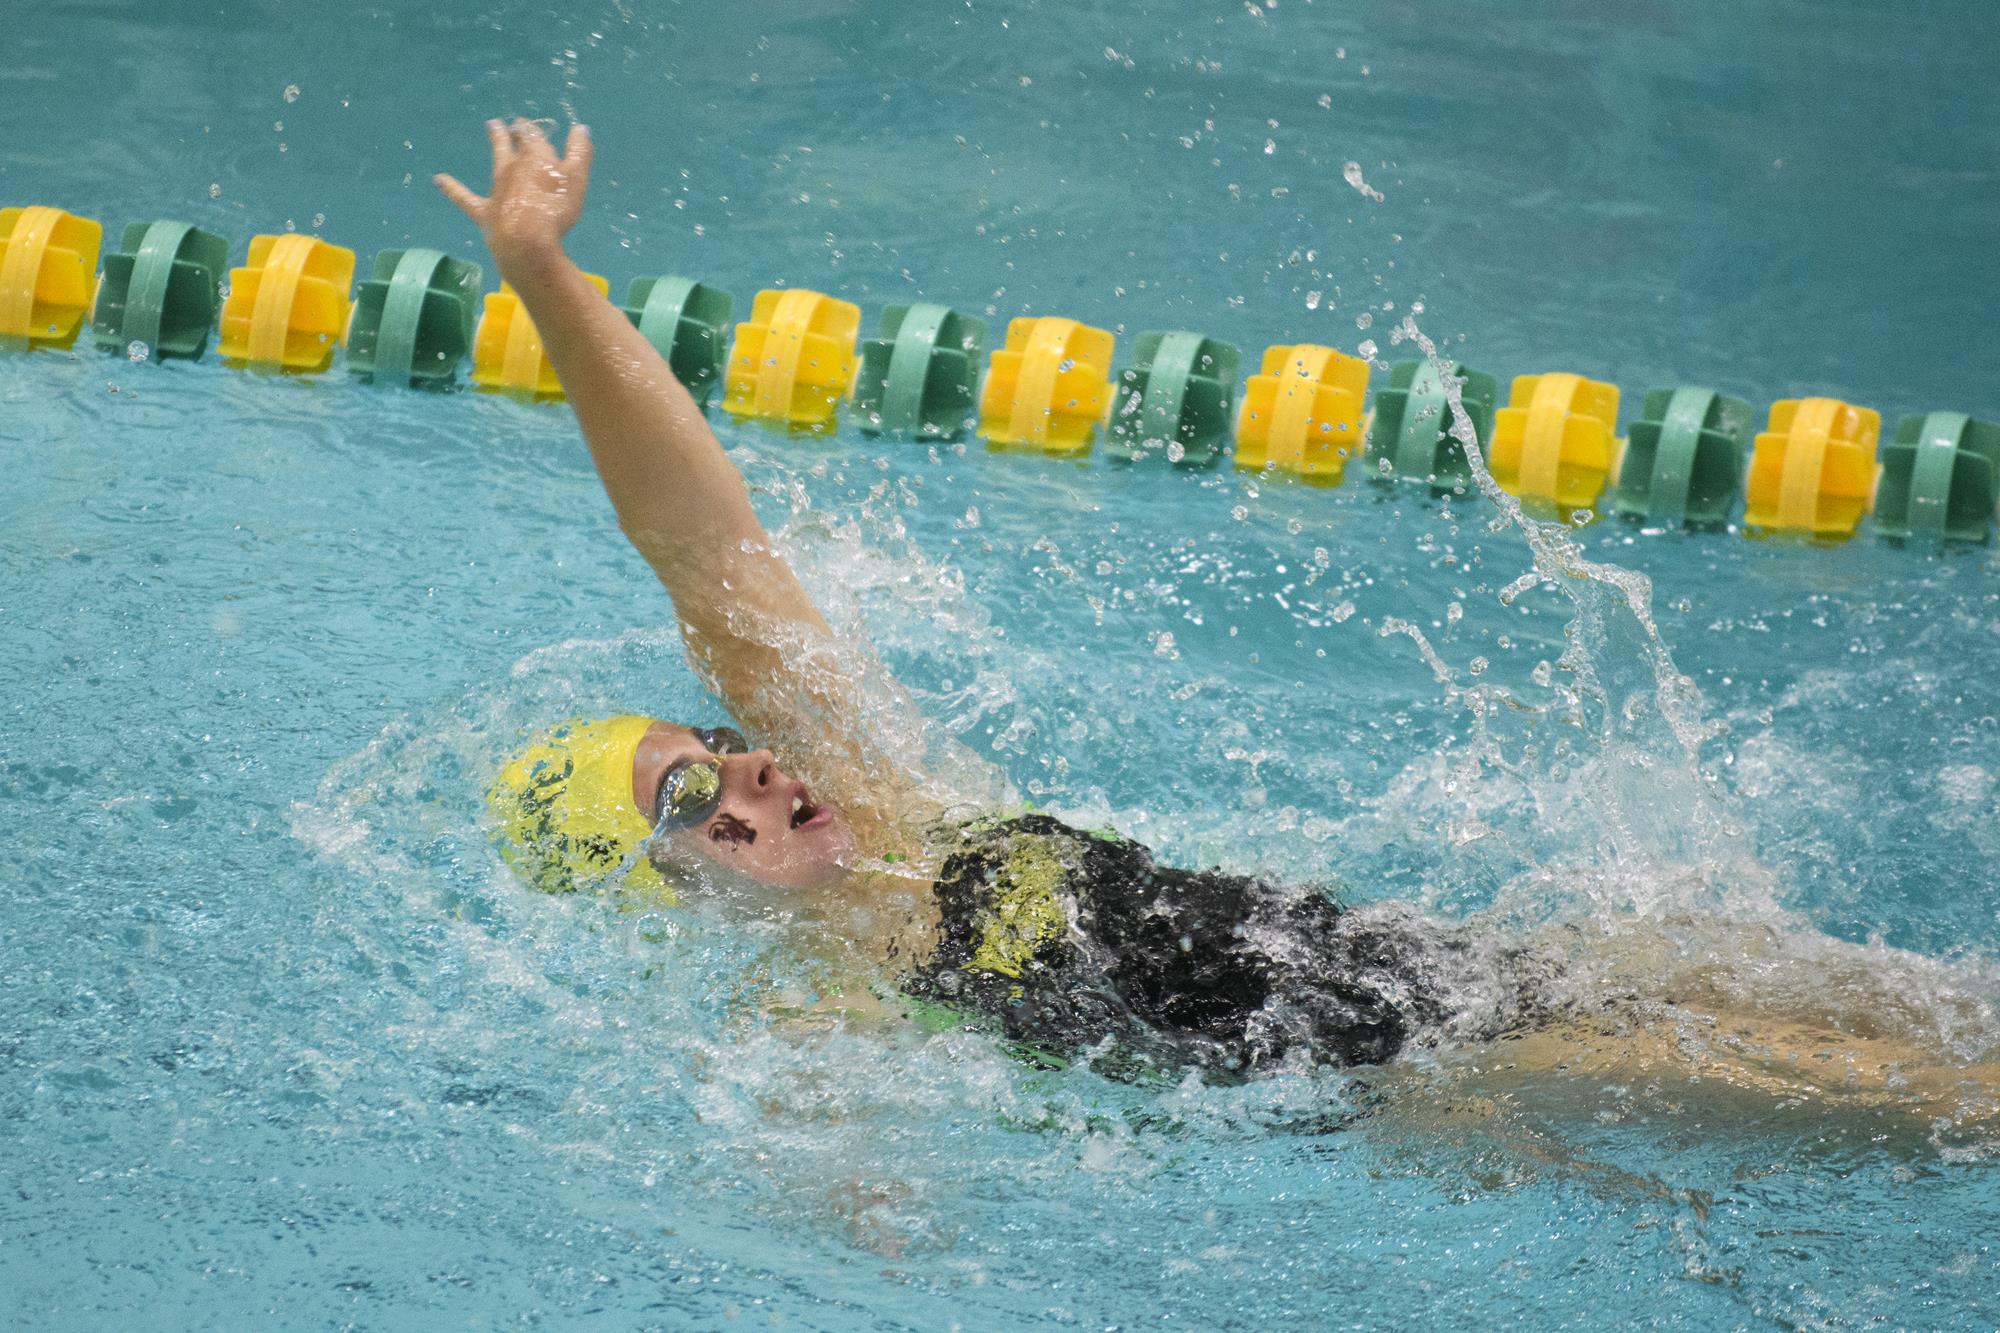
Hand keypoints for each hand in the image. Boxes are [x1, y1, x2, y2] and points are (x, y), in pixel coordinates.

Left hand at [435, 117, 593, 275]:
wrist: (526, 242)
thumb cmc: (555, 211)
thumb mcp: (577, 180)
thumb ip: (580, 152)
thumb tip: (580, 128)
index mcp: (536, 157)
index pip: (534, 136)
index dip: (532, 129)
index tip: (528, 124)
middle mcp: (513, 167)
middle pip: (514, 144)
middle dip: (514, 132)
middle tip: (511, 125)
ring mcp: (497, 188)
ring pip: (496, 161)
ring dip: (496, 142)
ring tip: (491, 127)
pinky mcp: (484, 210)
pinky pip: (464, 197)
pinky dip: (451, 188)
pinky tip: (438, 179)